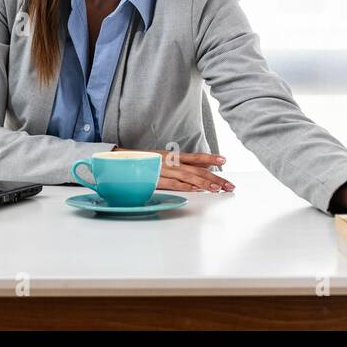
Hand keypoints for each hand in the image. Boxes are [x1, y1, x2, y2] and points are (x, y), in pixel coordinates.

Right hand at [112, 147, 233, 193]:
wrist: (117, 162)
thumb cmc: (138, 163)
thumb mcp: (157, 160)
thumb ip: (173, 165)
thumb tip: (190, 172)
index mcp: (170, 157)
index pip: (195, 157)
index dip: (210, 158)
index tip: (224, 161)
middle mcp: (169, 162)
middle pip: (197, 169)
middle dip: (215, 177)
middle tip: (229, 185)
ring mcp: (163, 171)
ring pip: (188, 177)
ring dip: (204, 183)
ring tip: (218, 189)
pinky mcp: (155, 180)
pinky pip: (174, 184)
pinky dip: (186, 187)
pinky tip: (197, 190)